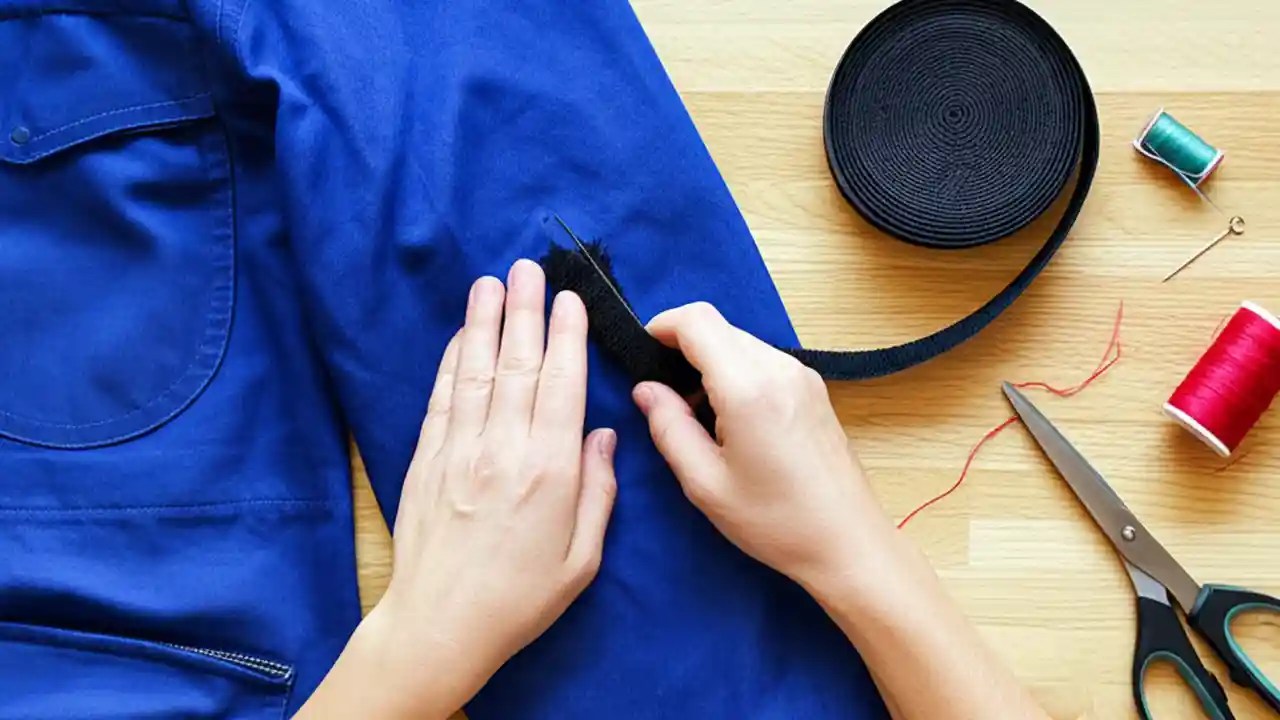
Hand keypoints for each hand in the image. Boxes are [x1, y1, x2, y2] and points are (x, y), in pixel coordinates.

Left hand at [353, 261, 616, 717]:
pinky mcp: (427, 461)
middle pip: (517, 364)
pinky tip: (457, 337)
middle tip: (527, 267)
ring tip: (490, 283)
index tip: (569, 299)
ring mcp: (460, 451)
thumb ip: (598, 492)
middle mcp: (504, 449)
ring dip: (483, 323)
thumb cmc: (520, 598)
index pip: (561, 384)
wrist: (441, 625)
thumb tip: (604, 435)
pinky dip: (450, 363)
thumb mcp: (582, 558)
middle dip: (525, 311)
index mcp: (550, 471)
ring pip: (474, 371)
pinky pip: (441, 399)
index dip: (567, 336)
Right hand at [632, 303, 895, 596]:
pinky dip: (737, 376)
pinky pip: (763, 362)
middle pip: (718, 328)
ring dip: (711, 366)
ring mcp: (802, 375)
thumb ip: (668, 427)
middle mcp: (780, 368)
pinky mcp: (814, 388)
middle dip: (684, 351)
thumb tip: (646, 389)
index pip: (697, 320)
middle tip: (669, 402)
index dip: (662, 327)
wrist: (848, 542)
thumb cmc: (776, 521)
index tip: (643, 357)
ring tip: (701, 419)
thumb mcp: (705, 483)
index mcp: (749, 388)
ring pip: (740, 343)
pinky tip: (734, 422)